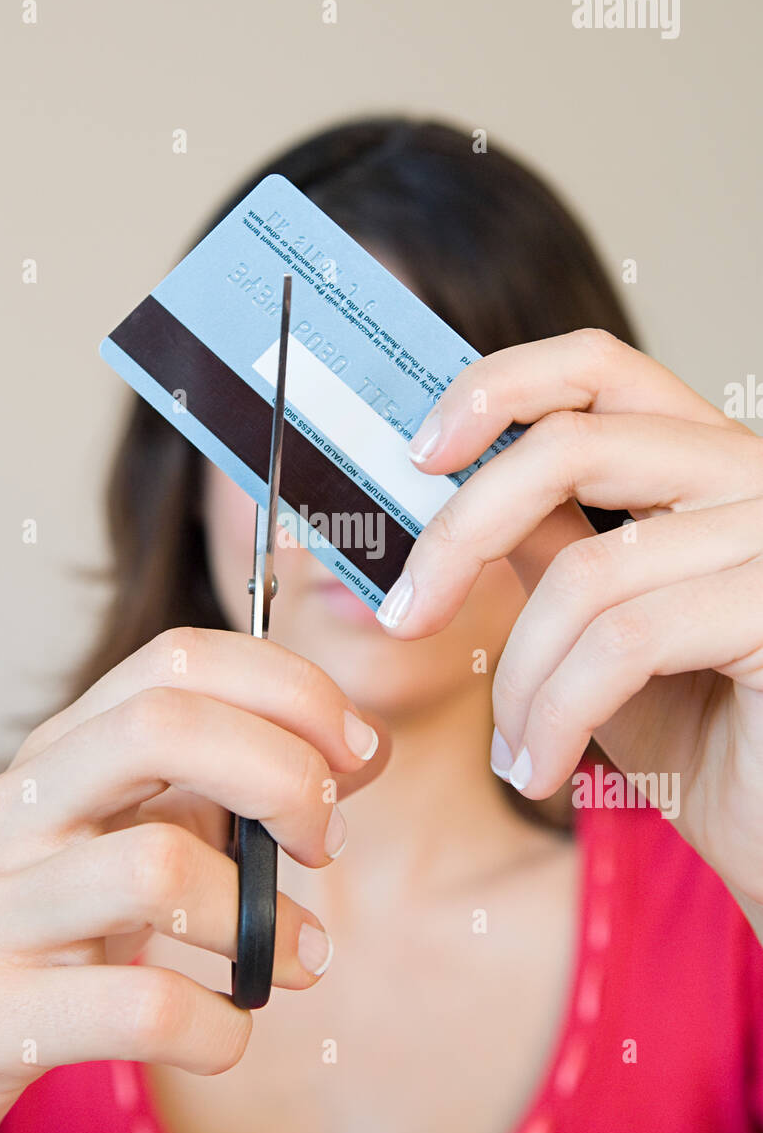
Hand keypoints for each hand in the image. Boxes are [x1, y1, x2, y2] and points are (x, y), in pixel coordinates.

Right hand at [0, 628, 382, 1132]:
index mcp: (62, 748)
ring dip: (261, 918)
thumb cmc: (49, 922)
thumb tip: (366, 752)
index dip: (291, 690)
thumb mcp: (132, 833)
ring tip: (299, 955)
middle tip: (324, 840)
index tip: (357, 753)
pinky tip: (231, 1027)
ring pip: (156, 867)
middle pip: (164, 726)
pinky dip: (219, 1024)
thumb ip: (236, 788)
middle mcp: (20, 806)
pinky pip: (140, 1007)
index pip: (179, 659)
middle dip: (282, 772)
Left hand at [380, 329, 762, 925]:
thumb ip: (551, 545)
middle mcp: (754, 474)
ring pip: (588, 571)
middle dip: (462, 535)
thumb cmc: (708, 738)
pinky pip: (626, 642)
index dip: (497, 387)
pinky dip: (556, 714)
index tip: (419, 454)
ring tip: (509, 750)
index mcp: (706, 460)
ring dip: (519, 678)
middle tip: (404, 616)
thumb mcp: (602, 627)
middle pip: (573, 444)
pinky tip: (540, 767)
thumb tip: (454, 486)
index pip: (598, 366)